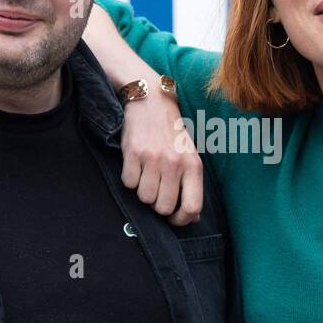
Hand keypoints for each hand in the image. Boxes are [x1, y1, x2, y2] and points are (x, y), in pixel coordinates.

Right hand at [119, 91, 203, 225]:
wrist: (151, 103)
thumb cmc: (171, 135)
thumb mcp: (189, 157)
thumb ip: (191, 186)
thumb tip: (193, 218)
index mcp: (193, 166)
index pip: (192, 207)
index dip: (181, 220)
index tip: (174, 218)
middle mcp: (175, 163)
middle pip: (163, 208)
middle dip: (157, 204)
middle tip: (157, 190)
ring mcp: (153, 158)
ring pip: (144, 198)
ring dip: (143, 191)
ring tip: (146, 175)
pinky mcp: (133, 153)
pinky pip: (128, 184)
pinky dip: (130, 179)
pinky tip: (136, 165)